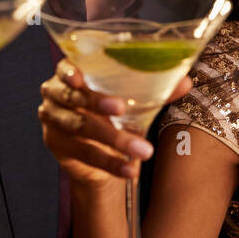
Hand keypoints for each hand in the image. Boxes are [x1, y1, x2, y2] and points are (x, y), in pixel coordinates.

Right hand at [37, 60, 190, 186]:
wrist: (100, 153)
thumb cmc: (115, 113)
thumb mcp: (133, 100)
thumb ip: (156, 90)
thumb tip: (185, 82)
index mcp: (72, 72)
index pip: (66, 67)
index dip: (71, 72)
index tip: (80, 78)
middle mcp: (56, 93)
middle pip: (74, 98)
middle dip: (98, 103)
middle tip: (121, 109)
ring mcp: (53, 119)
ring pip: (81, 127)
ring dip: (113, 139)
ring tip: (142, 151)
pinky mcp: (56, 144)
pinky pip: (84, 153)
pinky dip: (110, 163)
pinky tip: (130, 170)